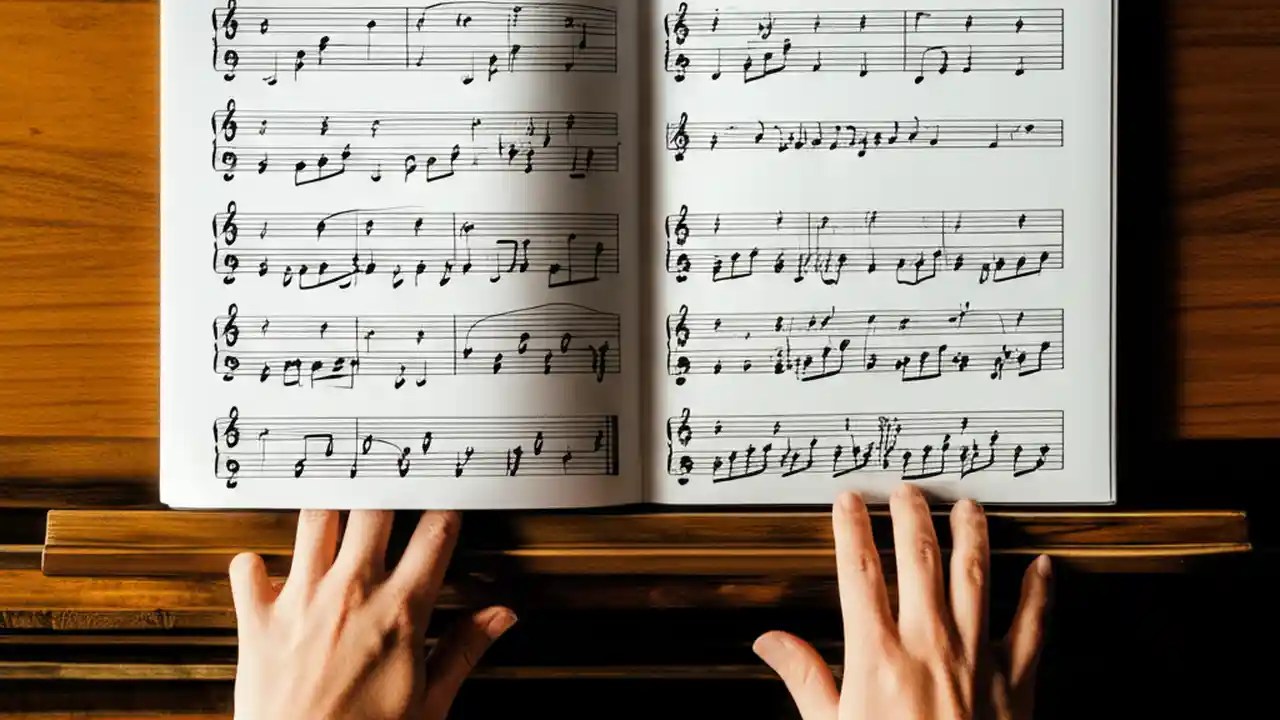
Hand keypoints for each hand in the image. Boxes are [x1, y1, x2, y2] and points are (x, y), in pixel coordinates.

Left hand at [229, 510, 515, 719]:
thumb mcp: (430, 703)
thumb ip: (464, 649)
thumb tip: (501, 616)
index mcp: (400, 612)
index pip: (435, 534)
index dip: (445, 512)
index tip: (446, 508)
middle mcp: (351, 593)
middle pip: (373, 507)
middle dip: (385, 492)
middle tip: (389, 491)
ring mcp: (301, 600)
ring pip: (315, 519)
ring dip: (328, 511)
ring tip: (338, 513)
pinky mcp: (258, 619)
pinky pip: (247, 567)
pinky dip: (255, 563)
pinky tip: (268, 567)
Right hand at [753, 485, 1051, 719]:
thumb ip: (805, 679)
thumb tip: (772, 642)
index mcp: (877, 658)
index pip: (858, 572)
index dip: (850, 529)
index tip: (847, 502)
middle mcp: (929, 647)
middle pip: (919, 558)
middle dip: (910, 515)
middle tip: (906, 491)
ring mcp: (976, 660)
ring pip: (975, 576)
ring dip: (970, 534)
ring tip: (966, 507)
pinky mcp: (1017, 683)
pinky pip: (1032, 626)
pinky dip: (1039, 593)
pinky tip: (1042, 567)